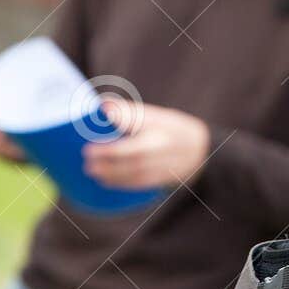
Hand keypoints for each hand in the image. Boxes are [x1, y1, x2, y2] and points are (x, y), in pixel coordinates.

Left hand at [82, 99, 210, 189]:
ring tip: (91, 170)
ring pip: (137, 171)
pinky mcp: (163, 178)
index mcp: (161, 125)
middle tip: (87, 157)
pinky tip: (105, 180)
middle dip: (110, 157)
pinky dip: (121, 182)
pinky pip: (140, 182)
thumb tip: (101, 106)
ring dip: (112, 172)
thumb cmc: (171, 128)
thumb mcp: (156, 115)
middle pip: (136, 152)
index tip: (96, 133)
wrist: (201, 150)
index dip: (118, 129)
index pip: (138, 125)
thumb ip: (130, 112)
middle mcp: (164, 145)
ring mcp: (166, 164)